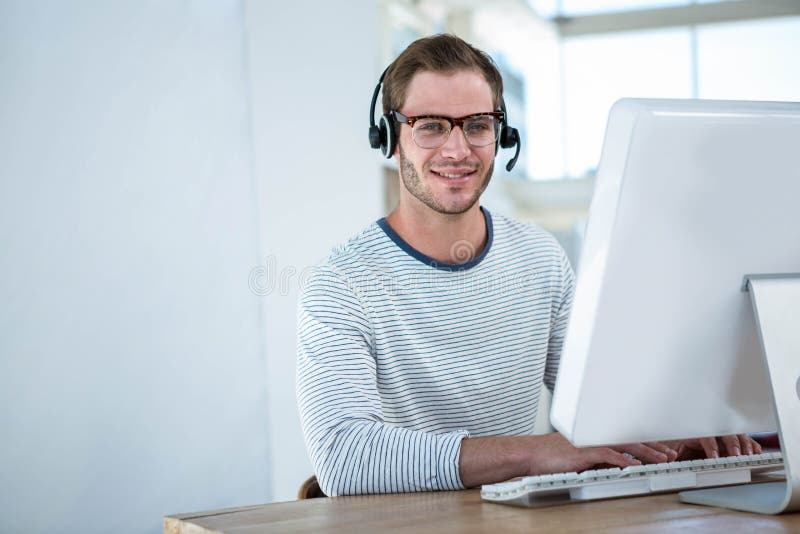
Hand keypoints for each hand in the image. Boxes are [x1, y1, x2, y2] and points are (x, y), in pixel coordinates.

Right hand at [523, 433, 677, 474]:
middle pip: (631, 438)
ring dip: (646, 452)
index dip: (647, 443)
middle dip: (654, 446)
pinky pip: (608, 454)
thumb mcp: (580, 456)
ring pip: (625, 445)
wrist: (531, 454)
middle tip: (671, 453)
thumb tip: (618, 465)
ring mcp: (590, 442)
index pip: (627, 437)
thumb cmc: (551, 455)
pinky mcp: (584, 451)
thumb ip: (599, 458)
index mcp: (596, 435)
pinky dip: (623, 460)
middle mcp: (595, 435)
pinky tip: (634, 465)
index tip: (663, 450)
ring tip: (662, 458)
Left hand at [665, 434, 761, 459]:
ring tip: (749, 456)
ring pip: (737, 434)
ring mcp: (724, 433)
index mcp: (697, 432)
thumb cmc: (680, 445)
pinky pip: (745, 438)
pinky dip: (752, 444)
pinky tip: (756, 452)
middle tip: (736, 457)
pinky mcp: (733, 439)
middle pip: (725, 434)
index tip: (714, 458)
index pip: (706, 437)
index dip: (711, 447)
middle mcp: (712, 430)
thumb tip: (670, 458)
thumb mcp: (675, 449)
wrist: (683, 436)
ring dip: (744, 445)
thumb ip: (675, 454)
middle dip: (732, 445)